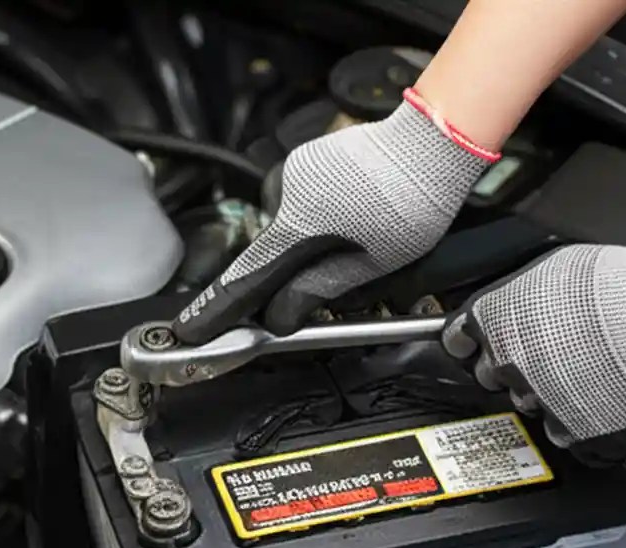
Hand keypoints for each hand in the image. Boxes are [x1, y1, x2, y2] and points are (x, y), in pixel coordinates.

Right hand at [172, 89, 497, 344]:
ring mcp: (296, 172)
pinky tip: (359, 212)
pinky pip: (305, 201)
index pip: (246, 280)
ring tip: (366, 233)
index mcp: (298, 225)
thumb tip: (280, 318)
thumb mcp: (374, 264)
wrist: (434, 139)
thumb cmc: (414, 199)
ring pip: (293, 227)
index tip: (190, 329)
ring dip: (315, 240)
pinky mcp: (308, 161)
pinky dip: (323, 216)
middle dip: (296, 271)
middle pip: (275, 252)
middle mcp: (287, 193)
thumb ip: (318, 292)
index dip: (217, 311)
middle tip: (346, 268)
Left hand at [442, 240, 625, 460]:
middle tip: (551, 353)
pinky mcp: (575, 433)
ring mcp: (540, 402)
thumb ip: (522, 294)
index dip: (473, 341)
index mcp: (496, 319)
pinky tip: (602, 400)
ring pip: (528, 407)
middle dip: (513, 366)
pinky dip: (581, 423)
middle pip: (491, 375)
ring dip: (549, 394)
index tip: (481, 343)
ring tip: (588, 372)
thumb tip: (518, 303)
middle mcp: (508, 363)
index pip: (457, 339)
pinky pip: (564, 436)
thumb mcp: (557, 267)